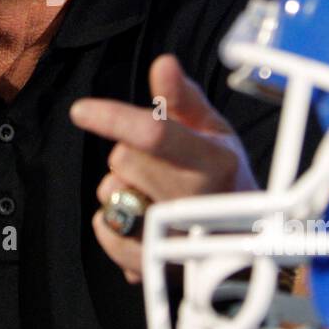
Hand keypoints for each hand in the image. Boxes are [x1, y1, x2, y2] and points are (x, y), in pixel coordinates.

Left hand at [69, 53, 256, 283]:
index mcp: (215, 163)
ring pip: (111, 195)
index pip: (156, 135)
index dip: (114, 118)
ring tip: (153, 195)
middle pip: (123, 160)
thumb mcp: (215, 134)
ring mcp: (175, 238)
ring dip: (121, 190)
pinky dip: (109, 222)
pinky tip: (136, 220)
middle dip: (130, 156)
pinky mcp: (156, 266)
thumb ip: (184, 99)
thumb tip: (163, 62)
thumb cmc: (224, 179)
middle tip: (157, 166)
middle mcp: (196, 202)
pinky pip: (105, 232)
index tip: (81, 110)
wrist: (248, 245)